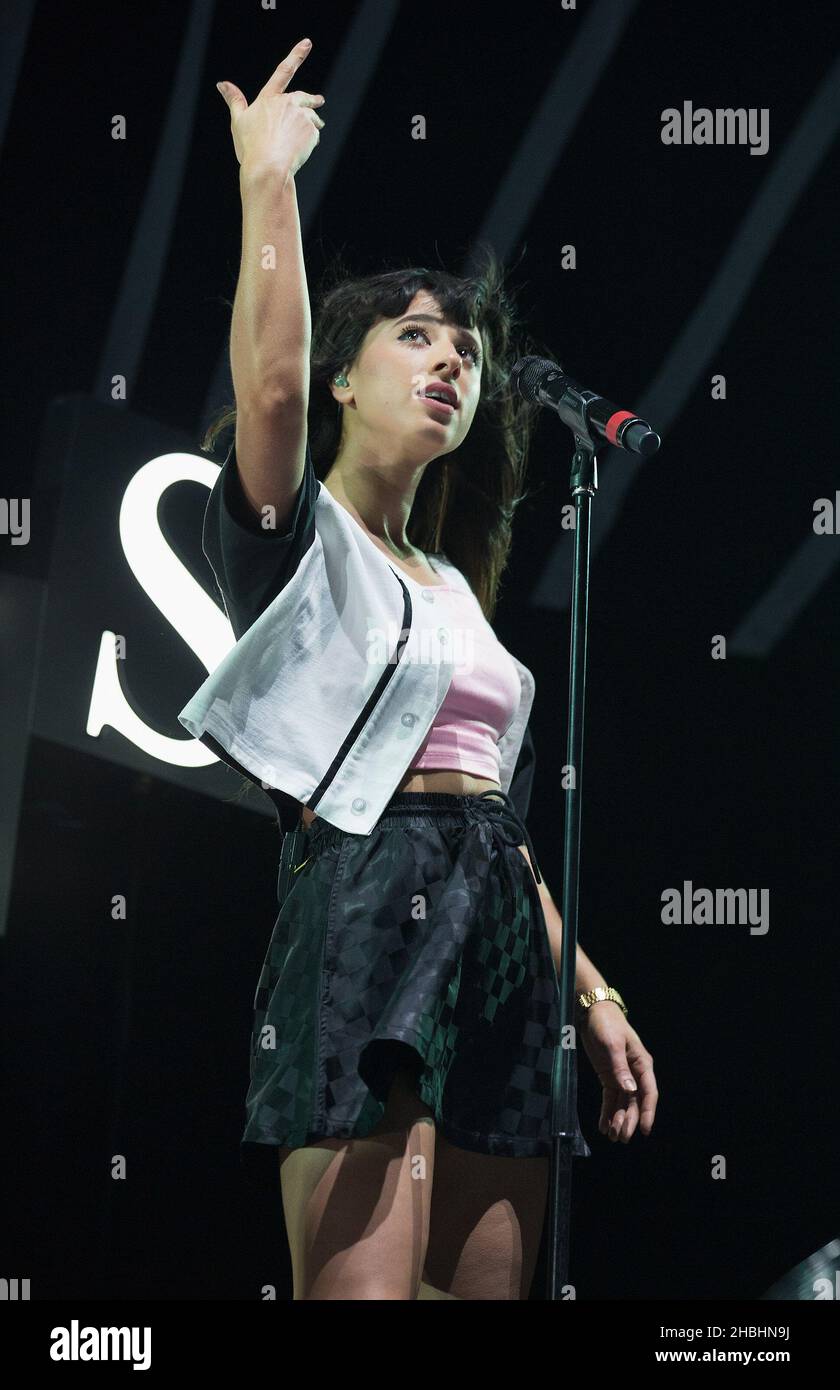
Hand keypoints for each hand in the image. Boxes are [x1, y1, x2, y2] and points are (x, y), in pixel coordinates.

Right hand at [216, 38, 325, 177]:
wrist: (268, 168)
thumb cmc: (250, 147)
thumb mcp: (238, 121)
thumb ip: (234, 99)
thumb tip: (221, 83)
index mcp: (269, 98)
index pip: (283, 71)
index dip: (296, 55)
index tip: (307, 43)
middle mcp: (287, 102)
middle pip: (304, 97)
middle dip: (313, 99)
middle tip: (319, 100)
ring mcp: (301, 115)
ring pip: (311, 117)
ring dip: (312, 123)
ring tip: (302, 140)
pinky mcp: (312, 130)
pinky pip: (315, 133)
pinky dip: (311, 140)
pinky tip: (301, 150)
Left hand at [577, 1003, 657, 1142]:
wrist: (593, 1013)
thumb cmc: (607, 1024)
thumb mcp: (613, 1044)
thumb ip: (620, 1067)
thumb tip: (630, 1090)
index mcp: (642, 1064)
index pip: (648, 1092)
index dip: (647, 1112)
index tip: (644, 1129)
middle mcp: (634, 1073)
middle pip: (635, 1102)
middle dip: (629, 1120)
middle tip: (622, 1138)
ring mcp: (621, 1076)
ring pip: (623, 1103)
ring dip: (618, 1119)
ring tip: (612, 1136)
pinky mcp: (608, 1077)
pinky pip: (610, 1098)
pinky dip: (607, 1112)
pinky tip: (603, 1126)